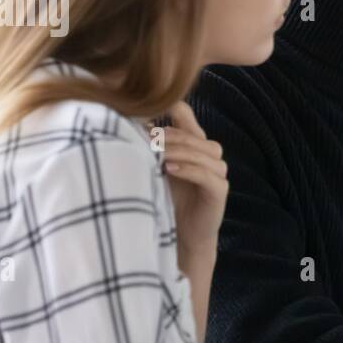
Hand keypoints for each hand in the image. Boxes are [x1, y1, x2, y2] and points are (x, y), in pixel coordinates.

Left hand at [155, 101, 227, 273]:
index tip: (146, 106)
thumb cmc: (164, 200)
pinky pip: (206, 173)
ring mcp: (217, 172)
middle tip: (144, 140)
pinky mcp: (219, 190)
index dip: (170, 107)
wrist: (182, 236)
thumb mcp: (153, 169)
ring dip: (177, 151)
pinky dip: (188, 169)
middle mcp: (209, 154)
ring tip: (155, 155)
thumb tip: (122, 123)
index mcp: (193, 144)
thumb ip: (147, 147)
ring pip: (202, 152)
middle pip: (192, 134)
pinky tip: (168, 169)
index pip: (185, 115)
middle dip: (167, 136)